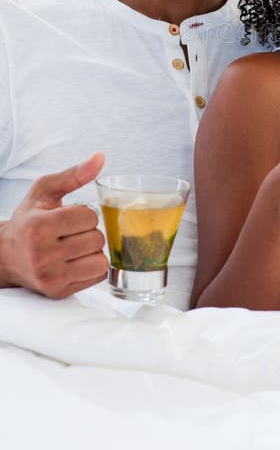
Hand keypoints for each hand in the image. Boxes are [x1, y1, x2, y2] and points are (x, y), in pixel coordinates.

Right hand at [0, 153, 108, 297]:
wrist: (6, 256)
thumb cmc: (29, 219)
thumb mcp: (45, 190)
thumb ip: (74, 174)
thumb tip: (100, 157)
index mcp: (39, 226)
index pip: (88, 216)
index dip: (85, 213)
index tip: (70, 216)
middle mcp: (42, 254)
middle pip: (96, 238)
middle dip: (89, 232)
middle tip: (72, 232)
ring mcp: (50, 277)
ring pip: (100, 260)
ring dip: (93, 251)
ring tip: (75, 246)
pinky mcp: (58, 292)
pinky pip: (98, 277)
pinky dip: (92, 266)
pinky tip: (76, 260)